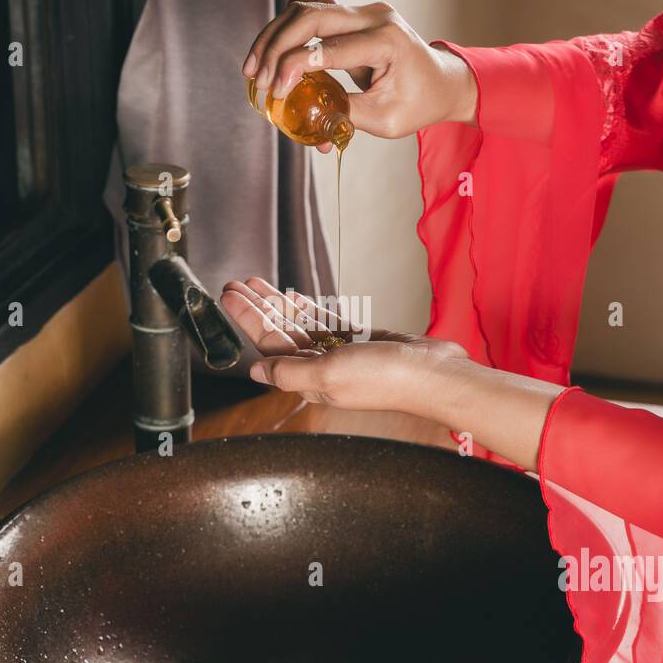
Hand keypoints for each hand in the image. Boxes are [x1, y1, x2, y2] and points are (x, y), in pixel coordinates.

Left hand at [221, 277, 563, 470]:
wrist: (433, 374)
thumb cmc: (386, 378)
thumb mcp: (329, 374)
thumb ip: (290, 371)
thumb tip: (255, 371)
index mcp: (309, 379)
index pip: (267, 346)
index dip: (246, 319)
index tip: (229, 296)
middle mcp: (320, 367)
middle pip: (278, 333)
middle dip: (255, 308)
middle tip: (234, 283)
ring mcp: (340, 354)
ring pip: (298, 325)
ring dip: (276, 303)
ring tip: (255, 283)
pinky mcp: (359, 341)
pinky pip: (324, 322)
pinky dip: (307, 309)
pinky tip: (293, 297)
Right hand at [241, 0, 477, 149]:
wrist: (442, 82)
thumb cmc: (419, 104)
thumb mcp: (385, 121)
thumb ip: (345, 114)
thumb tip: (305, 122)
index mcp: (387, 41)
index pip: (328, 47)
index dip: (294, 66)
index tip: (275, 92)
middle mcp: (374, 15)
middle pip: (310, 14)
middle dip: (276, 46)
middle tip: (257, 78)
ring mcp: (363, 9)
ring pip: (305, 5)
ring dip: (275, 35)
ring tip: (254, 68)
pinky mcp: (353, 13)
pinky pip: (313, 5)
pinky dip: (289, 24)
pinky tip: (273, 48)